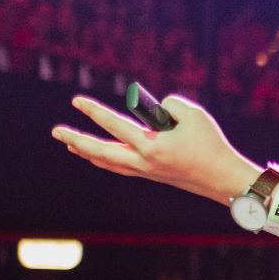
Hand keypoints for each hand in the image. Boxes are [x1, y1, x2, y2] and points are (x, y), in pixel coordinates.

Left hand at [51, 94, 258, 205]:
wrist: (222, 178)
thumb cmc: (210, 143)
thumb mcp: (194, 114)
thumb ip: (169, 104)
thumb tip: (152, 108)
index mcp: (151, 146)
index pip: (115, 125)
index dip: (94, 112)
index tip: (76, 101)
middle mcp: (143, 162)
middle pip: (101, 151)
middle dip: (76, 139)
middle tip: (56, 130)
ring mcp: (145, 171)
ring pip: (107, 162)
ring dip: (87, 152)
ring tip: (70, 143)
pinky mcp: (151, 175)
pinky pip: (119, 167)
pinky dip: (104, 160)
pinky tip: (98, 156)